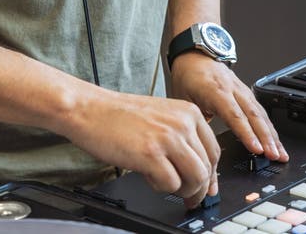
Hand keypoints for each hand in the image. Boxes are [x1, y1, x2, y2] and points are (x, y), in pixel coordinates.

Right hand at [58, 85, 219, 208]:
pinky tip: (148, 176)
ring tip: (166, 184)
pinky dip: (161, 187)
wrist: (91, 109)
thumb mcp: (162, 117)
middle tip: (187, 198)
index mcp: (189, 111)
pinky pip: (171, 184)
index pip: (214, 151)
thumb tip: (202, 173)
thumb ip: (183, 138)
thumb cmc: (121, 116)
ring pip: (196, 178)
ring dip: (183, 190)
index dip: (210, 175)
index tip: (205, 188)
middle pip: (207, 168)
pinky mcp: (151, 154)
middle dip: (197, 189)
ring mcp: (168, 138)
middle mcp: (183, 122)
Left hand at [169, 52, 288, 161]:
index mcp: (215, 90)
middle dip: (266, 138)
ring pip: (260, 113)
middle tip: (275, 156)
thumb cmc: (187, 76)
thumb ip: (193, 124)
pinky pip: (260, 110)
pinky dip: (269, 127)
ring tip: (280, 154)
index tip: (257, 149)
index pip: (234, 115)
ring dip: (272, 134)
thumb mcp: (183, 100)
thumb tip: (199, 149)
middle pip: (253, 114)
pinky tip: (276, 140)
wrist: (194, 53)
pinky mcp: (246, 92)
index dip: (246, 133)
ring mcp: (241, 89)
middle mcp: (232, 89)